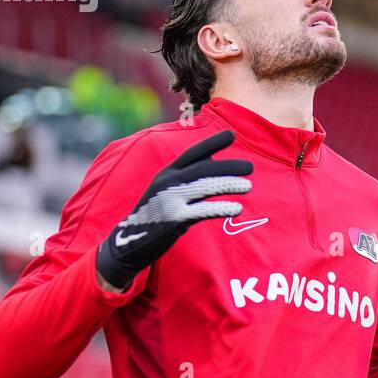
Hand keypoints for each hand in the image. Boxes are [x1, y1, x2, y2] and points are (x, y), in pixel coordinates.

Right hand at [95, 130, 252, 290]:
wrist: (128, 242)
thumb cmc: (154, 213)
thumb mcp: (167, 188)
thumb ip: (188, 174)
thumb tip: (214, 158)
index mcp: (167, 173)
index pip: (193, 153)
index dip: (212, 143)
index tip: (232, 134)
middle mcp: (168, 182)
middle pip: (203, 169)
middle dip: (228, 166)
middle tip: (250, 166)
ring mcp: (170, 200)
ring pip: (206, 187)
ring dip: (229, 185)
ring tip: (248, 185)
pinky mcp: (174, 219)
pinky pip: (203, 211)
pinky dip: (221, 208)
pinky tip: (237, 208)